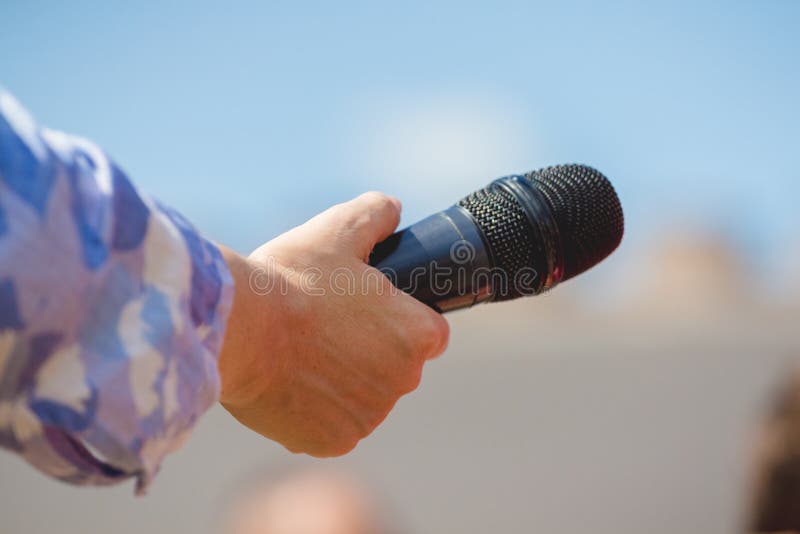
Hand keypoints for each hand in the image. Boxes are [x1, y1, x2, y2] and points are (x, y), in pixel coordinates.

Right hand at [217, 192, 448, 455]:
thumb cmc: (293, 278)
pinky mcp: (333, 442)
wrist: (239, 329)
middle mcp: (403, 381)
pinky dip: (315, 412)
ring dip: (342, 383)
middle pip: (395, 368)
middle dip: (369, 352)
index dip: (399, 321)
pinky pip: (331, 426)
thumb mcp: (338, 229)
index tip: (368, 313)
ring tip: (302, 354)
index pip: (428, 333)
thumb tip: (392, 208)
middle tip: (326, 329)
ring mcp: (368, 417)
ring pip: (362, 398)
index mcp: (417, 335)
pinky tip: (289, 384)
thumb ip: (376, 214)